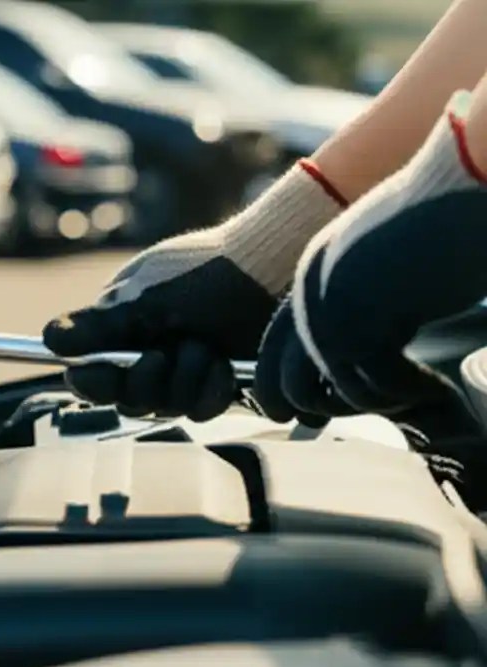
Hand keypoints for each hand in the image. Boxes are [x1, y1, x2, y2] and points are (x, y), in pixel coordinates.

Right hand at [42, 162, 342, 421]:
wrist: (272, 268)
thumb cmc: (204, 275)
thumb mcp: (144, 302)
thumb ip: (96, 328)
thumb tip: (48, 338)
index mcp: (122, 330)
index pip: (92, 373)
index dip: (93, 381)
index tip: (98, 376)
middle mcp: (149, 351)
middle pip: (127, 398)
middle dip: (146, 381)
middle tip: (163, 354)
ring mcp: (185, 368)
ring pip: (165, 406)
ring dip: (183, 380)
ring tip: (200, 347)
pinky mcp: (218, 382)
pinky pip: (202, 407)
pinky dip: (211, 388)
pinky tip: (221, 364)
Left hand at [254, 93, 486, 422]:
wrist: (464, 182)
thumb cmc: (439, 221)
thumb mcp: (377, 262)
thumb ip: (353, 301)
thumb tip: (340, 366)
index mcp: (310, 276)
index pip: (274, 352)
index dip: (289, 390)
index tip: (317, 412)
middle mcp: (310, 294)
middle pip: (289, 385)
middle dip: (331, 408)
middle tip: (382, 404)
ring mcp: (334, 310)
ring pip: (340, 391)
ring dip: (382, 399)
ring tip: (419, 388)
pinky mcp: (369, 323)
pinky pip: (377, 386)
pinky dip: (407, 393)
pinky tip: (434, 385)